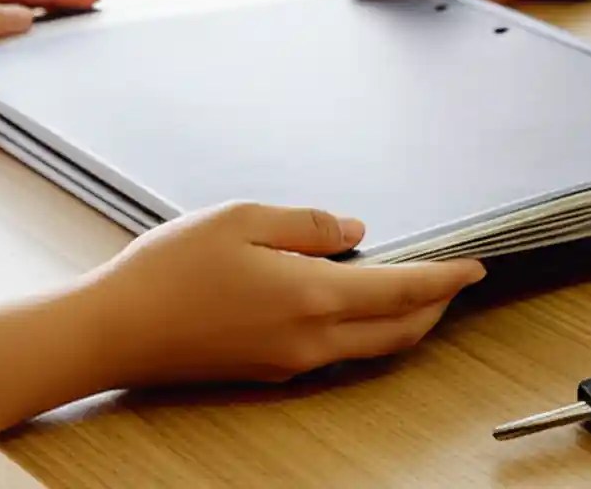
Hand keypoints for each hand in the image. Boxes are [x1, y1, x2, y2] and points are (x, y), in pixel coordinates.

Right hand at [87, 202, 485, 384]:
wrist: (114, 332)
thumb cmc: (169, 270)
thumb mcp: (241, 219)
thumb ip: (307, 225)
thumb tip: (354, 232)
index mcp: (310, 296)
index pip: (402, 291)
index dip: (446, 278)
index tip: (476, 267)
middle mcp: (310, 339)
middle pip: (399, 332)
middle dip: (437, 306)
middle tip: (456, 279)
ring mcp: (292, 362)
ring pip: (372, 348)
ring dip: (405, 322)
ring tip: (418, 291)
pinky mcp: (271, 371)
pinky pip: (338, 353)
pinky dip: (366, 331)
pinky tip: (356, 304)